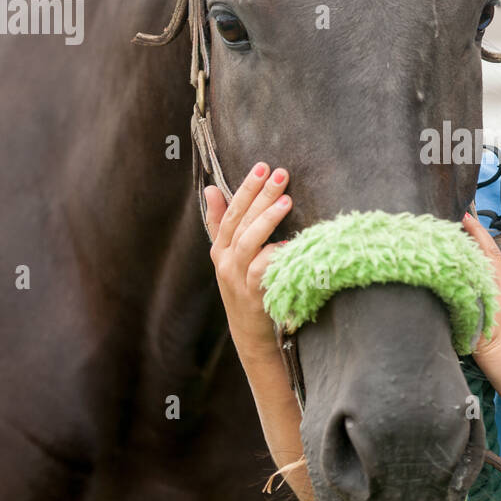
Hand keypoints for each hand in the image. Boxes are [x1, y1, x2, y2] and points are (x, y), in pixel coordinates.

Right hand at [203, 162, 292, 370]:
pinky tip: (291, 243)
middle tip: (280, 173)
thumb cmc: (245, 289)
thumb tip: (210, 189)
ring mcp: (237, 280)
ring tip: (286, 201)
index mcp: (220, 249)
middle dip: (260, 195)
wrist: (250, 334)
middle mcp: (225, 262)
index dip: (245, 189)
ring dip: (267, 220)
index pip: (231, 212)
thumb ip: (220, 223)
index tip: (262, 166)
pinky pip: (262, 271)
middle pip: (241, 222)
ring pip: (249, 243)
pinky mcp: (253, 296)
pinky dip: (275, 255)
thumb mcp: (230, 256)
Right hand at [459, 212, 500, 412]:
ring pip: (485, 274)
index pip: (485, 254)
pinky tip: (460, 285)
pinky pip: (484, 292)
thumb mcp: (487, 342)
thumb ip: (465, 317)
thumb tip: (441, 297)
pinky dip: (471, 281)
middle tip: (449, 222)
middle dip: (470, 238)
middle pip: (486, 258)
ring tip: (450, 246)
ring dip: (471, 257)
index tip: (457, 213)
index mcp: (500, 294)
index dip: (472, 234)